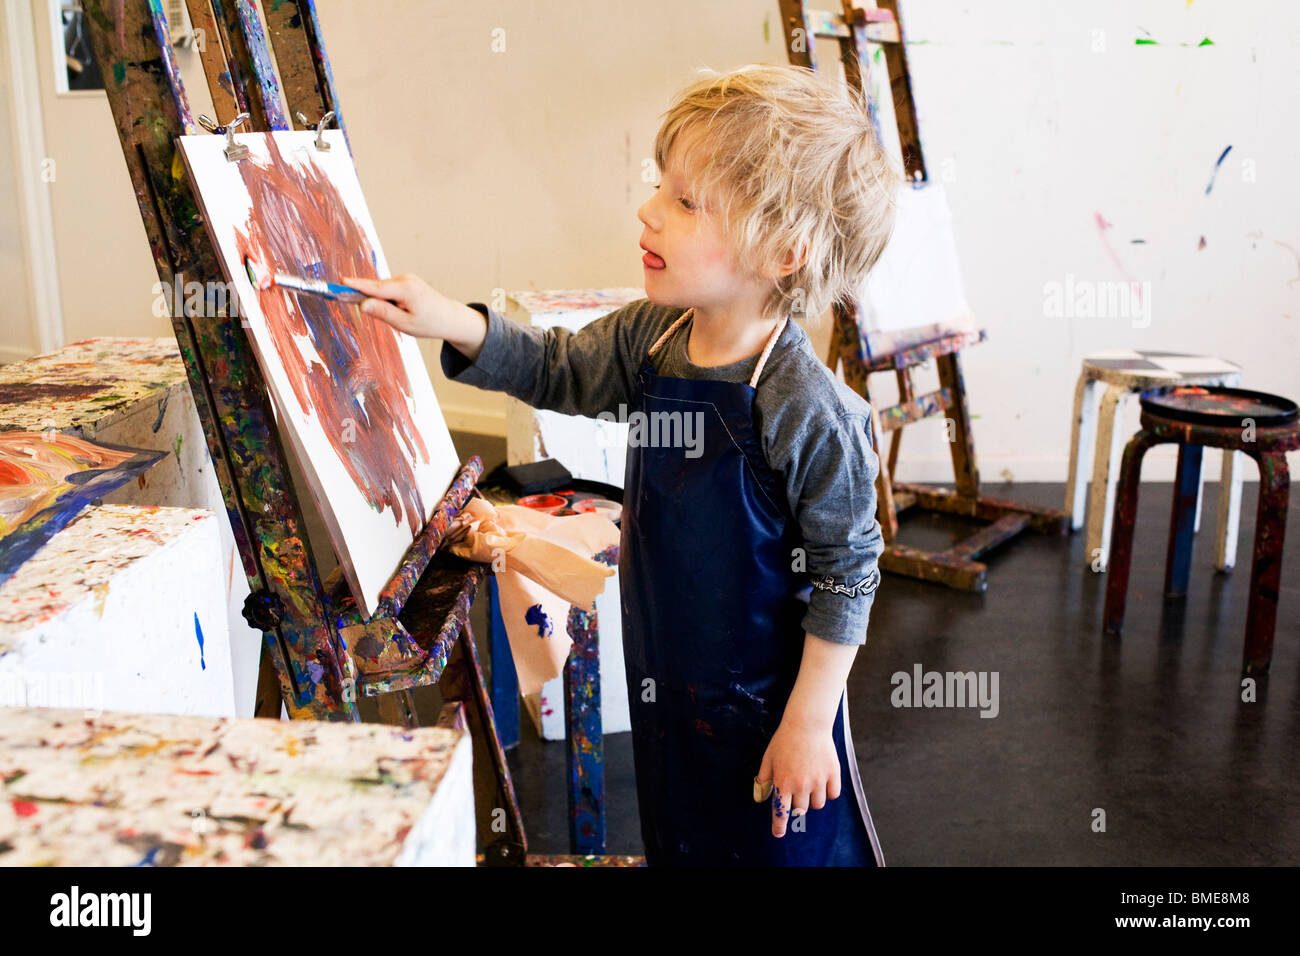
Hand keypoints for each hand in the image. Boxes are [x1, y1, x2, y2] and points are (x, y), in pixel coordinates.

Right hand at [341, 273, 448, 338]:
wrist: (449, 317)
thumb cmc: (430, 323)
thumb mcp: (405, 324)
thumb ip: (383, 313)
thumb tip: (362, 304)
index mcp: (406, 290)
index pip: (375, 287)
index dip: (356, 285)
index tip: (340, 281)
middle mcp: (405, 279)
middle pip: (376, 288)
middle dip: (370, 300)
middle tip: (368, 311)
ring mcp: (406, 278)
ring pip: (382, 290)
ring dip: (382, 303)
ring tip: (403, 317)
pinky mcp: (405, 281)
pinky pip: (388, 290)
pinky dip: (387, 300)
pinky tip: (402, 311)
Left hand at [754, 713, 840, 837]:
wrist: (807, 724)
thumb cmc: (784, 740)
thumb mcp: (768, 758)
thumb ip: (764, 778)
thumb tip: (760, 797)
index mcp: (783, 782)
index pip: (781, 812)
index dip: (779, 826)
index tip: (778, 834)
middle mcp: (801, 785)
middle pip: (800, 811)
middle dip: (797, 806)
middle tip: (796, 792)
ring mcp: (819, 780)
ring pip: (817, 805)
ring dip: (812, 800)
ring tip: (810, 784)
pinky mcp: (833, 774)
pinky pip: (832, 795)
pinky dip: (828, 792)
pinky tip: (823, 781)